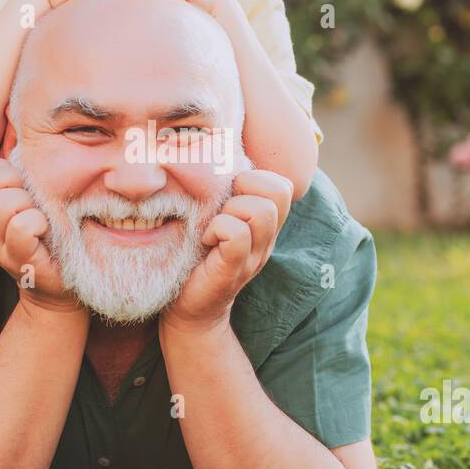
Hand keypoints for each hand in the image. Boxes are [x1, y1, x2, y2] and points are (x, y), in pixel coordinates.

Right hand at [0, 157, 81, 314]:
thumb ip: (24, 166)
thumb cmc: (52, 231)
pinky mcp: (21, 261)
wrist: (64, 286)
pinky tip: (46, 234)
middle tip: (33, 205)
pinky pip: (22, 227)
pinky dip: (38, 224)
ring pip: (2, 202)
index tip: (22, 189)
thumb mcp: (34, 194)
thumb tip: (19, 117)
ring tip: (41, 221)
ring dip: (29, 206)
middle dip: (16, 185)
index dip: (2, 172)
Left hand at [162, 170, 293, 333]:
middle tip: (221, 208)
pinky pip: (237, 234)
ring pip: (261, 211)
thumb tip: (215, 157)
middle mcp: (265, 239)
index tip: (228, 196)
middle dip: (245, 189)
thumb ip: (224, 196)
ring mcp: (253, 257)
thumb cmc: (195, 258)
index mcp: (264, 225)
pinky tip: (205, 241)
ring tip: (212, 228)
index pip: (282, 184)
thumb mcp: (214, 220)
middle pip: (278, 192)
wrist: (188, 311)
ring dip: (229, 211)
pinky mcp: (233, 270)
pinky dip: (217, 230)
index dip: (256, 177)